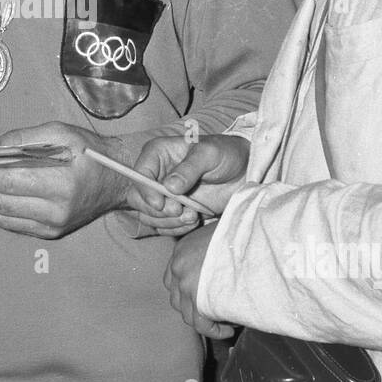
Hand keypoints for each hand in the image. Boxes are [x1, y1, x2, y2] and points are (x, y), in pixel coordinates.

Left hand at [0, 122, 129, 238]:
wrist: (117, 180)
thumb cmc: (88, 151)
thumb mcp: (58, 131)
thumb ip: (20, 139)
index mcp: (61, 182)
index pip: (8, 181)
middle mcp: (56, 210)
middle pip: (0, 202)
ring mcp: (52, 226)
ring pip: (1, 217)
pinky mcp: (49, 233)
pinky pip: (11, 224)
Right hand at [126, 134, 249, 232]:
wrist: (244, 171)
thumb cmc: (226, 153)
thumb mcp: (209, 154)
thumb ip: (189, 168)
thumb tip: (169, 187)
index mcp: (158, 153)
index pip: (139, 174)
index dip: (145, 191)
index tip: (162, 204)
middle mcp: (156, 174)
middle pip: (138, 199)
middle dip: (157, 210)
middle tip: (181, 211)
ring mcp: (163, 195)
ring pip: (148, 216)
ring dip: (168, 221)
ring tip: (193, 216)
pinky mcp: (173, 210)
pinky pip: (162, 226)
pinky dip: (175, 228)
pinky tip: (194, 220)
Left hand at [164, 224, 234, 338]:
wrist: (250, 232)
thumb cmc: (243, 230)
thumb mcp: (220, 234)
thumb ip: (213, 251)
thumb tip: (224, 264)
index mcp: (182, 250)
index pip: (174, 279)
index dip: (189, 291)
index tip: (206, 298)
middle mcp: (178, 266)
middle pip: (177, 298)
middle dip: (195, 308)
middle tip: (217, 311)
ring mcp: (185, 282)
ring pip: (187, 313)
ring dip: (204, 320)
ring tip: (226, 320)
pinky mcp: (197, 297)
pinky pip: (200, 323)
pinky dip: (213, 330)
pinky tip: (228, 329)